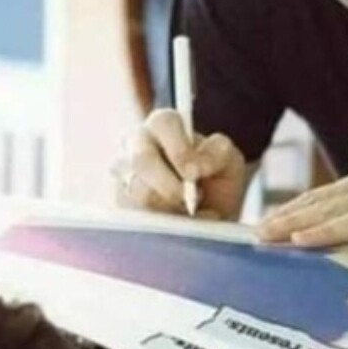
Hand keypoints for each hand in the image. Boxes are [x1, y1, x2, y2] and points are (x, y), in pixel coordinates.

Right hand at [112, 110, 248, 220]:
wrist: (208, 222)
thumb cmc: (216, 186)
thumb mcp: (229, 165)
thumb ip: (218, 154)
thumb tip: (195, 166)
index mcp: (165, 126)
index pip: (164, 123)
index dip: (179, 150)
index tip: (193, 175)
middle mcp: (136, 143)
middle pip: (141, 158)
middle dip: (168, 185)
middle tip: (188, 201)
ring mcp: (122, 173)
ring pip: (137, 191)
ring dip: (166, 208)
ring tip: (185, 214)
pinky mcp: (118, 204)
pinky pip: (133, 216)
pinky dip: (158, 225)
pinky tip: (171, 225)